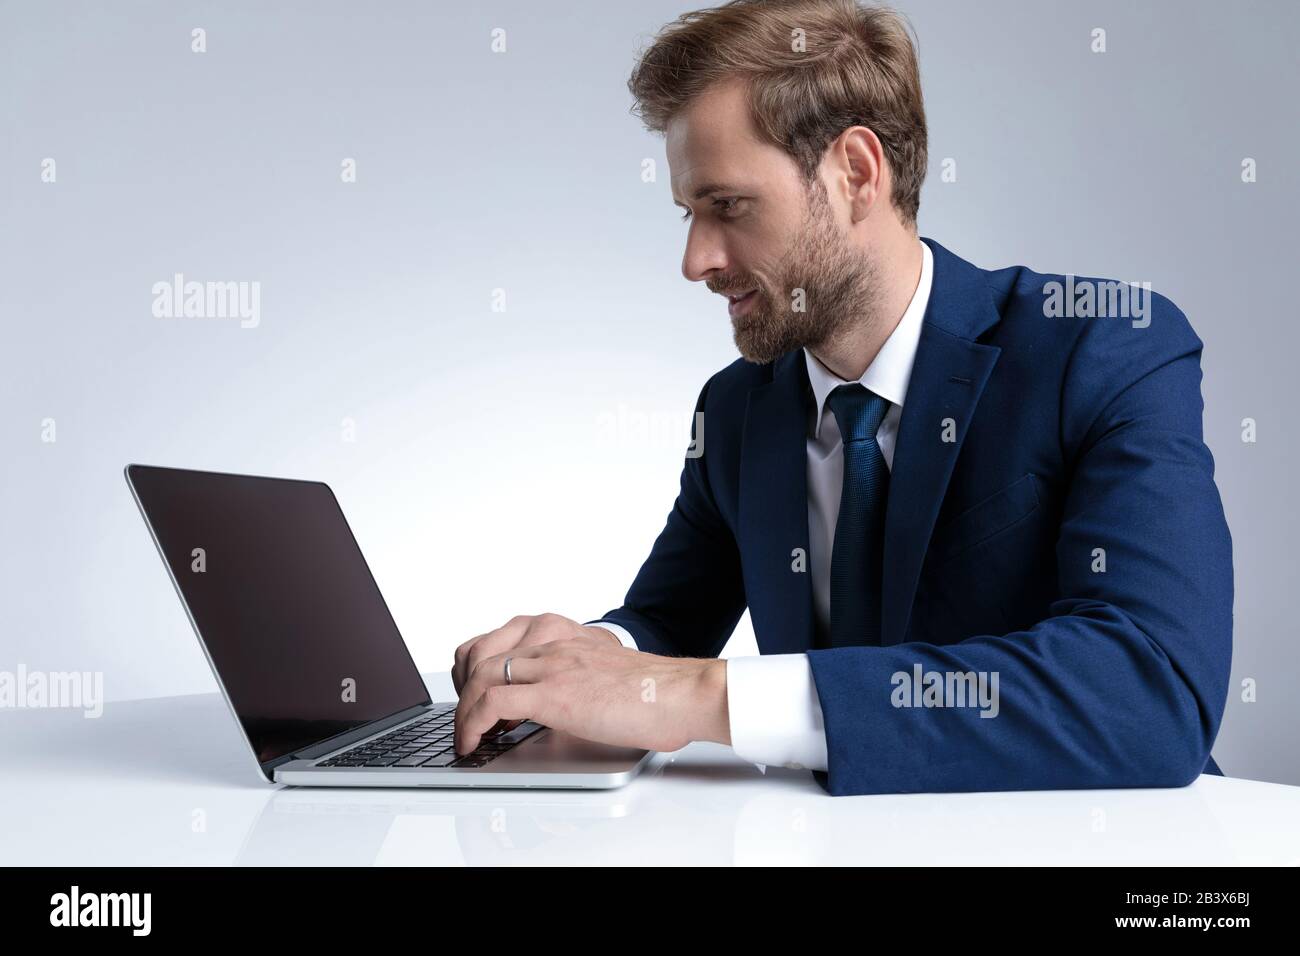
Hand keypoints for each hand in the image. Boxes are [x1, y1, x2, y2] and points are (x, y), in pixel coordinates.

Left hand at [452, 631, 728, 756]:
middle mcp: (551, 638)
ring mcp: (551, 663)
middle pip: (479, 652)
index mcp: (563, 629)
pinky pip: (492, 703)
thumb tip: (549, 699)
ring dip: (462, 710)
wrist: (679, 694)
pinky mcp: (553, 693)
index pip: (497, 637)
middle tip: (465, 716)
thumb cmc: (651, 689)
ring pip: (479, 675)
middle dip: (461, 688)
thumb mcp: (600, 666)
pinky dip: (471, 725)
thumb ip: (572, 670)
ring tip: (466, 735)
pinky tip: (473, 743)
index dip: (474, 667)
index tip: (473, 693)